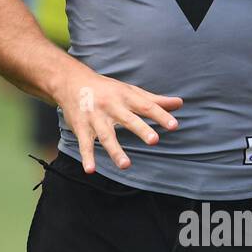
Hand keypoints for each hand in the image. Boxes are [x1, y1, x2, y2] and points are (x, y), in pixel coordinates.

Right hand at [54, 66, 181, 174]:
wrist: (71, 81)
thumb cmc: (107, 89)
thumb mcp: (130, 91)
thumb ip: (155, 100)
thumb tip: (180, 103)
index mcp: (125, 97)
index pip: (146, 106)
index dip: (160, 115)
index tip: (174, 125)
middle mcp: (111, 107)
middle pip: (127, 119)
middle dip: (140, 129)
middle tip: (154, 140)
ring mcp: (95, 118)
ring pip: (106, 135)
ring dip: (115, 150)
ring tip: (126, 165)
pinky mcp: (82, 128)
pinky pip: (84, 144)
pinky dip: (87, 157)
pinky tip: (91, 170)